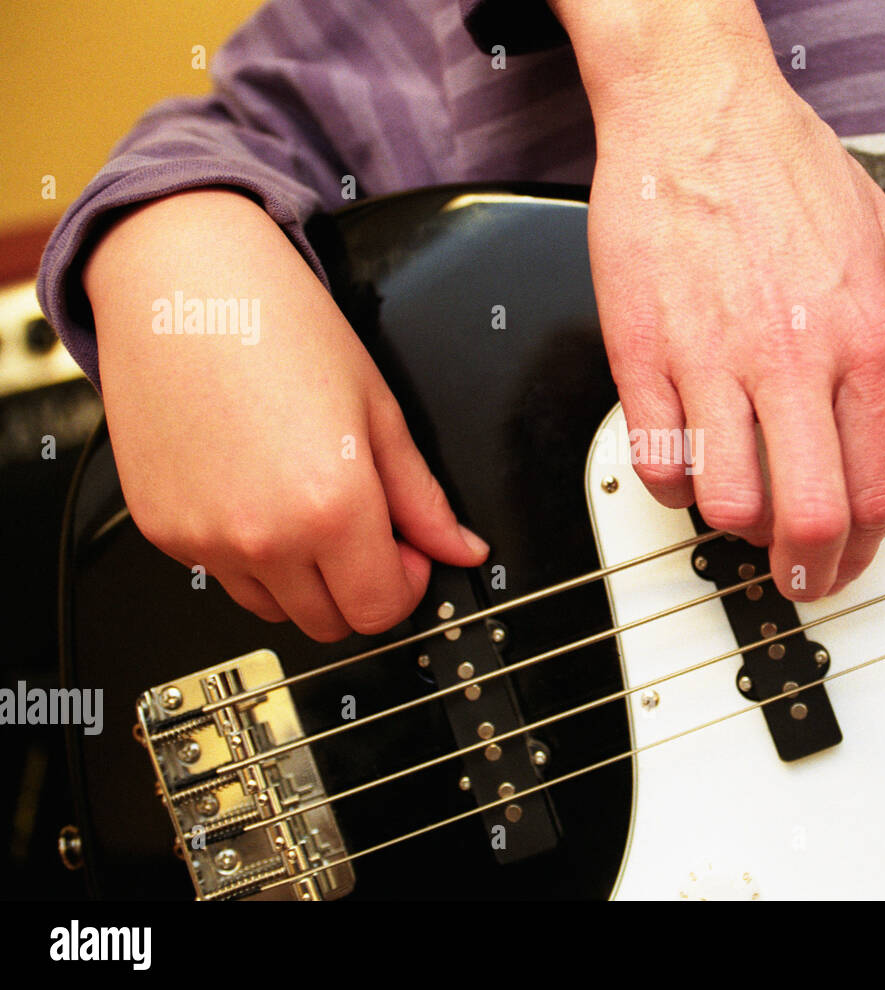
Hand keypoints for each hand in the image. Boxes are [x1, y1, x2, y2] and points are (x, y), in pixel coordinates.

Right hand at [84, 189, 487, 640]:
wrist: (182, 283)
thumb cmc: (280, 326)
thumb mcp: (378, 409)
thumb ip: (423, 497)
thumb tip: (460, 547)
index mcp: (331, 508)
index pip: (382, 609)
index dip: (406, 584)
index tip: (407, 551)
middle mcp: (263, 537)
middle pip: (330, 622)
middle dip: (360, 585)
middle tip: (364, 527)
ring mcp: (206, 540)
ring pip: (275, 609)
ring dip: (304, 578)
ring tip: (307, 503)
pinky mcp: (163, 531)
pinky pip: (222, 575)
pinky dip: (249, 555)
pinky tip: (258, 493)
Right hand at [552, 0, 884, 599]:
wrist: (694, 107)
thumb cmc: (783, 166)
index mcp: (861, 338)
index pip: (878, 488)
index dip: (865, 550)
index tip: (848, 563)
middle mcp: (790, 358)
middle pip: (808, 515)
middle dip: (806, 570)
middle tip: (797, 574)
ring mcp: (710, 358)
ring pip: (726, 502)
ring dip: (735, 526)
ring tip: (740, 506)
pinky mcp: (641, 352)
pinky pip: (657, 459)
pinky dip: (673, 483)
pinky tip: (687, 462)